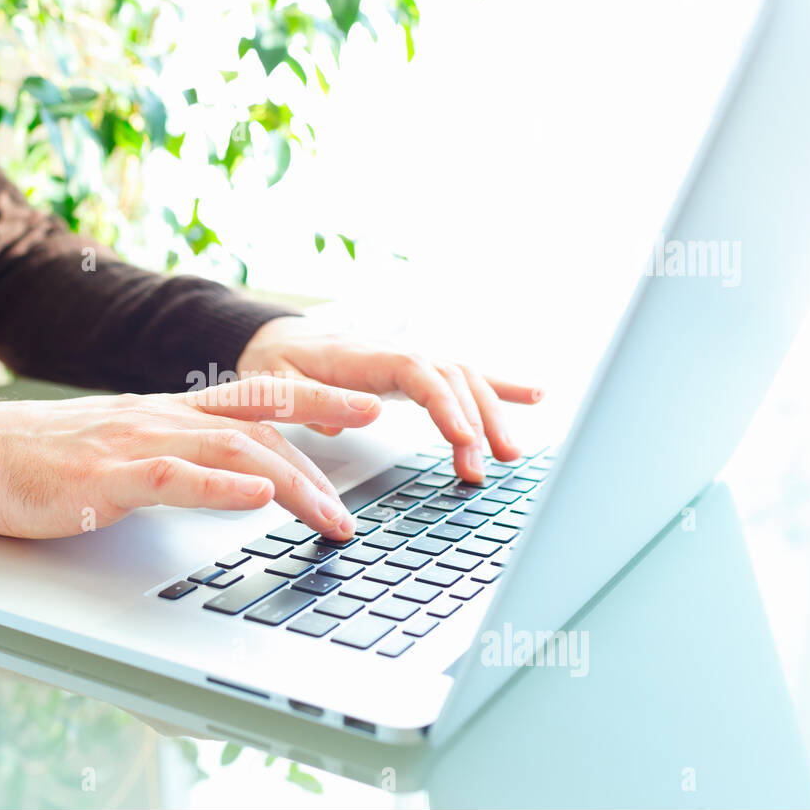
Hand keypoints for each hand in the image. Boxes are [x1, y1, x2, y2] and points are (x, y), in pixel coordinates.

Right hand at [0, 377, 381, 540]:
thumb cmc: (44, 456)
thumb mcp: (122, 448)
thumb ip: (175, 456)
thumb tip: (228, 477)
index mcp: (168, 412)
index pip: (257, 400)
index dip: (316, 402)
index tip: (365, 408)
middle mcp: (162, 418)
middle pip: (260, 429)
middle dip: (318, 465)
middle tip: (353, 507)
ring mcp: (136, 442)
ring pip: (231, 449)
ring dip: (289, 484)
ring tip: (328, 517)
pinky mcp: (106, 476)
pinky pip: (173, 475)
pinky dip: (220, 484)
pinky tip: (256, 494)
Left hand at [236, 316, 542, 482]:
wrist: (276, 341)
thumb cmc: (275, 365)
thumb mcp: (275, 384)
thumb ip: (312, 398)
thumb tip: (363, 413)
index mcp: (360, 356)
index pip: (415, 371)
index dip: (443, 403)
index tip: (462, 437)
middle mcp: (394, 352)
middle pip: (450, 377)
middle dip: (475, 421)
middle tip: (483, 468)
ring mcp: (409, 360)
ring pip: (464, 378)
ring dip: (491, 413)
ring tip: (509, 454)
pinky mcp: (417, 372)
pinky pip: (463, 375)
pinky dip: (500, 385)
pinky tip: (534, 396)